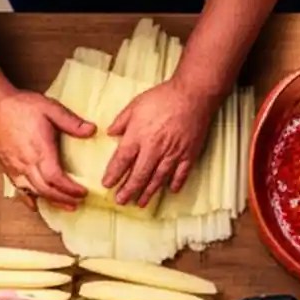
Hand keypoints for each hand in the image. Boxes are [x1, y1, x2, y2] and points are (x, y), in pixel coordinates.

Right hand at [0, 91, 94, 209]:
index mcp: (39, 150)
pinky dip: (29, 199)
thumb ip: (71, 121)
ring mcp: (14, 167)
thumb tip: (92, 130)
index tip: (83, 192)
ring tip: (66, 206)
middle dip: (64, 199)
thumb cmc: (22, 106)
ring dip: (51, 201)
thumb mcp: (51, 108)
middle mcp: (25, 162)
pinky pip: (18, 188)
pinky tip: (36, 205)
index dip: (70, 189)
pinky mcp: (7, 167)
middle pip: (45, 189)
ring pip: (33, 192)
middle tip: (79, 202)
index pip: (55, 178)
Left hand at [102, 78, 216, 207]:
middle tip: (120, 201)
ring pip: (158, 179)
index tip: (107, 184)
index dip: (114, 174)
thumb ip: (122, 121)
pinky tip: (171, 191)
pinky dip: (176, 184)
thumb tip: (110, 133)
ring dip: (148, 192)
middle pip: (139, 175)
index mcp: (139, 136)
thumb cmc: (163, 97)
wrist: (193, 95)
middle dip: (128, 190)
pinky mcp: (189, 155)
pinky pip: (181, 174)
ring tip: (140, 203)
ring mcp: (173, 154)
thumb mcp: (136, 104)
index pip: (122, 160)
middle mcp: (154, 149)